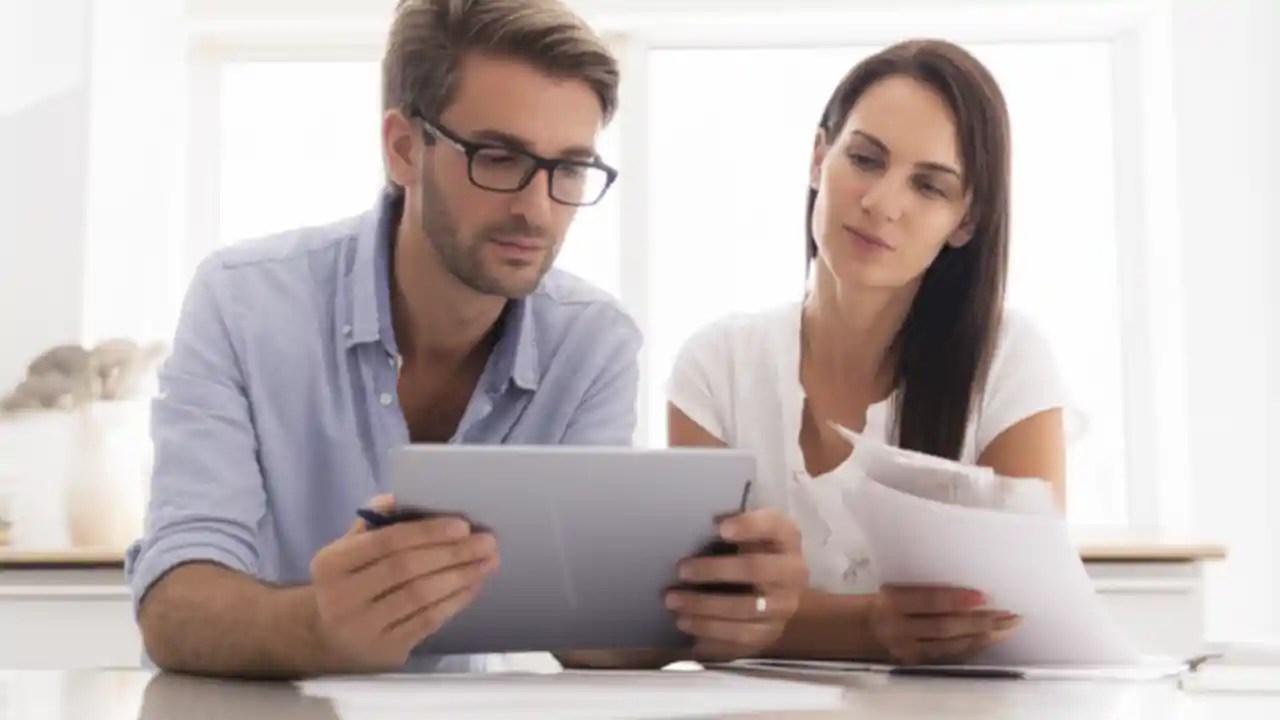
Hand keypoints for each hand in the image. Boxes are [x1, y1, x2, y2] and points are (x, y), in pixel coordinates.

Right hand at [308, 495, 499, 671]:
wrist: (326, 640)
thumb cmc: (347, 583)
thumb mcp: (349, 550)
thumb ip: (376, 523)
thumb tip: (408, 495)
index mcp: (331, 563)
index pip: (384, 542)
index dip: (426, 532)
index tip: (462, 525)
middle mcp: (341, 597)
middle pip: (406, 569)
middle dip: (452, 553)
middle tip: (487, 542)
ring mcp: (363, 628)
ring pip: (420, 597)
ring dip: (461, 577)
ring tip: (487, 562)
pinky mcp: (385, 651)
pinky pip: (427, 621)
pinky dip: (455, 601)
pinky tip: (473, 586)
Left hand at [665, 509, 808, 661]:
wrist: (776, 591)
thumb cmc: (751, 551)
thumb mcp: (748, 531)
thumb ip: (730, 523)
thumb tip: (706, 522)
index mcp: (786, 538)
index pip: (773, 526)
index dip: (749, 526)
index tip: (719, 528)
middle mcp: (793, 572)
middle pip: (756, 569)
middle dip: (714, 570)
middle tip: (680, 570)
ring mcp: (784, 606)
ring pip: (745, 609)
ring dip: (704, 606)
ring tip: (673, 601)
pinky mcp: (770, 633)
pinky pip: (740, 637)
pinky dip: (709, 631)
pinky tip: (685, 622)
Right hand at [869, 585, 1020, 663]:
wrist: (857, 628)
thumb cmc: (883, 600)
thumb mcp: (895, 587)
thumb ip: (925, 590)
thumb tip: (968, 591)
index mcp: (891, 602)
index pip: (930, 601)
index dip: (958, 599)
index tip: (984, 596)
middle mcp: (898, 628)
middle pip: (945, 626)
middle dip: (980, 622)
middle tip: (1009, 615)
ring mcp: (907, 649)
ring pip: (950, 644)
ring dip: (982, 637)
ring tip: (1007, 628)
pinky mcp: (916, 662)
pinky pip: (948, 655)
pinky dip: (971, 647)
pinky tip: (988, 640)